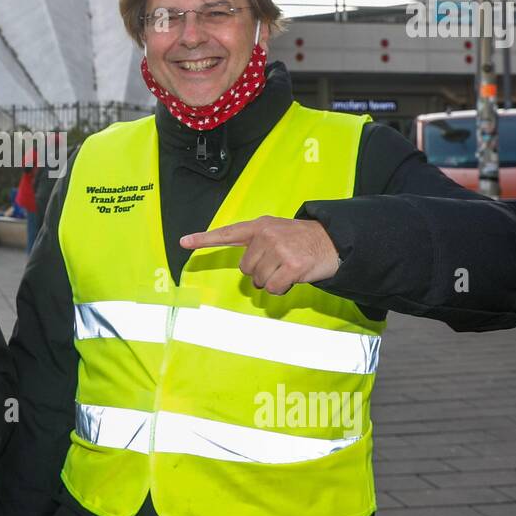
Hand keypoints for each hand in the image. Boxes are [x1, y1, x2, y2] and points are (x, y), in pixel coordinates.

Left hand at [180, 215, 339, 295]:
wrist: (332, 240)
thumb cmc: (300, 240)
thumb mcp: (276, 231)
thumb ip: (256, 243)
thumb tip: (245, 269)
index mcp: (259, 226)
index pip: (227, 233)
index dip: (204, 239)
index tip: (183, 242)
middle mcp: (266, 235)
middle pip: (246, 269)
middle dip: (261, 272)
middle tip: (279, 263)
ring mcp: (279, 249)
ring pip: (259, 281)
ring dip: (273, 281)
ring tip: (288, 267)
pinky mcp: (292, 265)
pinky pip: (274, 288)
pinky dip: (282, 288)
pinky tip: (293, 276)